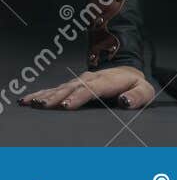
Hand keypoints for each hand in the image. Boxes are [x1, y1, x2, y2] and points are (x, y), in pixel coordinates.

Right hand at [21, 66, 154, 110]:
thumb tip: (126, 100)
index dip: (80, 96)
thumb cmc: (135, 87)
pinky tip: (28, 100)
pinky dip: (41, 94)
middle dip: (59, 96)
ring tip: (33, 103)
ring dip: (47, 95)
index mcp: (110, 80)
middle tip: (44, 106)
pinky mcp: (73, 84)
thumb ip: (137, 96)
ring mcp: (81, 80)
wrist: (128, 73)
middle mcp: (93, 78)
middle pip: (74, 87)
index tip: (66, 105)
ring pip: (62, 87)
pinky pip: (55, 88)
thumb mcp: (145, 91)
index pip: (94, 88)